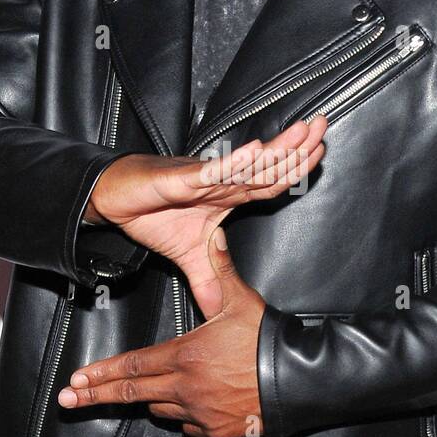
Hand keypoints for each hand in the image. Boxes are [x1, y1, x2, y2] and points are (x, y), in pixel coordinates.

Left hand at [58, 226, 265, 436]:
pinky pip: (189, 427)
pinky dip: (184, 417)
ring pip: (160, 410)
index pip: (132, 365)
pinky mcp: (217, 432)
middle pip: (132, 394)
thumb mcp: (241, 301)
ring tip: (142, 395)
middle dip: (96, 397)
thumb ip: (220, 270)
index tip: (75, 379)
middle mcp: (185, 389)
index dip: (101, 372)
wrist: (300, 381)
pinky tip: (189, 408)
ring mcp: (200, 414)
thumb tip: (212, 235)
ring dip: (150, 401)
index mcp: (184, 357)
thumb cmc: (268, 341)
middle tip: (67, 401)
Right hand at [85, 114, 326, 318]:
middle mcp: (221, 181)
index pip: (270, 182)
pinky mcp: (181, 178)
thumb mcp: (187, 256)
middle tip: (322, 126)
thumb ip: (207, 279)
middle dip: (297, 146)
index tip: (320, 152)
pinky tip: (255, 151)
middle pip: (267, 166)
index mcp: (228, 195)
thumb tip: (216, 310)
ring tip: (301, 131)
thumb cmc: (150, 214)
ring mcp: (204, 177)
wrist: (114, 200)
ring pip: (246, 164)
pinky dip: (232, 163)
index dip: (297, 169)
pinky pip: (210, 171)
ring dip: (275, 148)